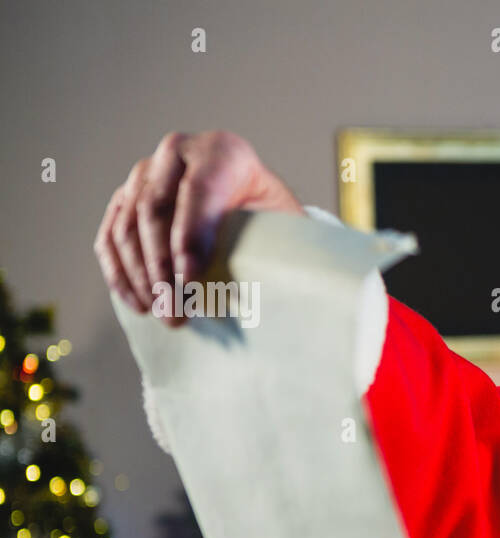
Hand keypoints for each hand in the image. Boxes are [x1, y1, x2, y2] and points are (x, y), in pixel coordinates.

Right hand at [93, 130, 303, 324]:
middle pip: (155, 209)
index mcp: (222, 152)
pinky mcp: (124, 200)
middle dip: (162, 267)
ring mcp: (144, 175)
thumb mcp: (280, 224)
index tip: (190, 282)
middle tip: (175, 310)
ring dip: (141, 277)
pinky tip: (140, 304)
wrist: (250, 209)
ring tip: (163, 314)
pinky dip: (121, 275)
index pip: (198, 190)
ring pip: (127, 226)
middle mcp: (177, 154)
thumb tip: (254, 276)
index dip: (190, 237)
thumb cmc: (270, 221)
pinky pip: (110, 237)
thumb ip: (267, 238)